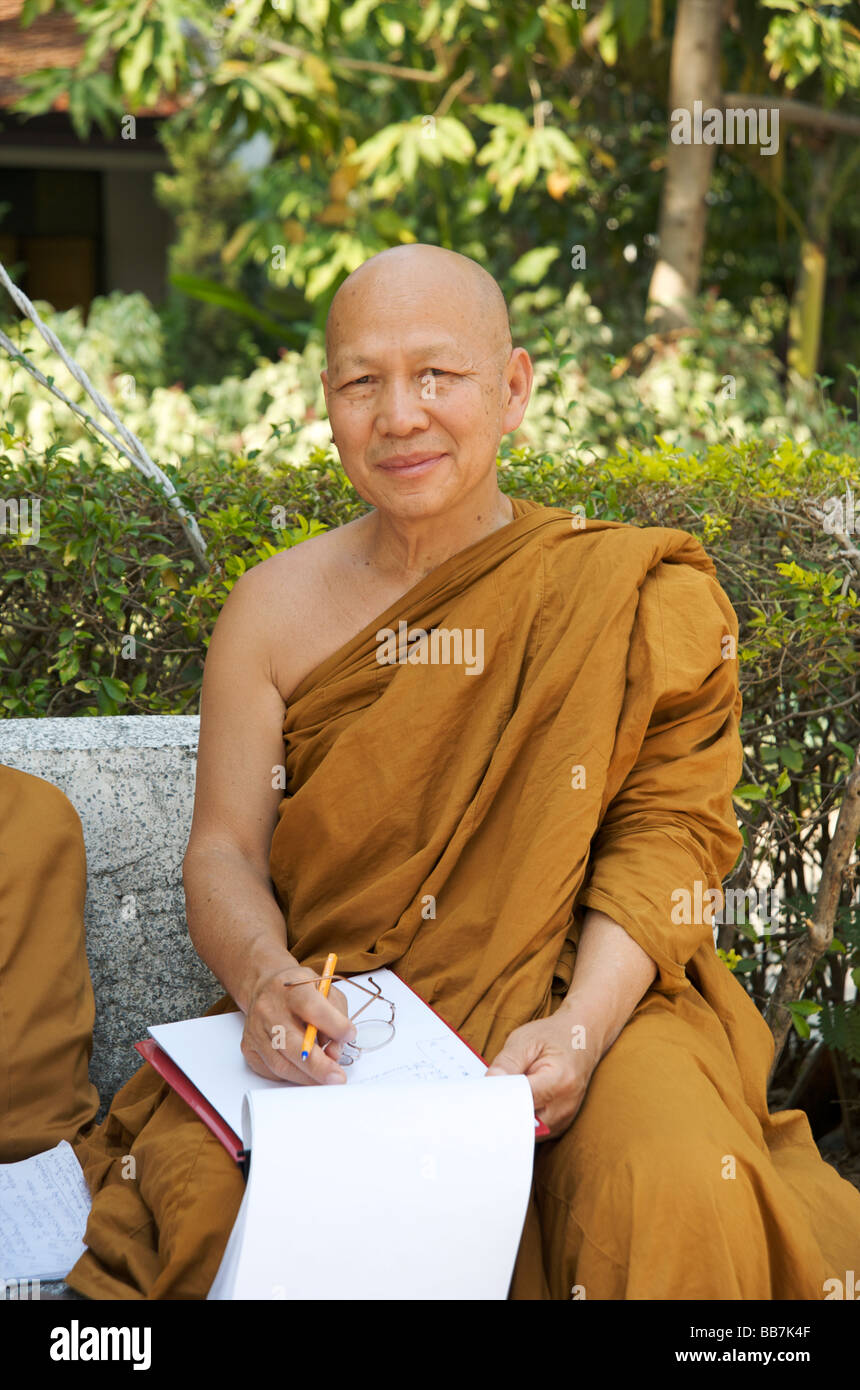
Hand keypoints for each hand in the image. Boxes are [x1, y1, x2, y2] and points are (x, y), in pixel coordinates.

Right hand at [241, 961, 356, 1085]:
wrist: (266, 988)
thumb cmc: (299, 991)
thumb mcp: (325, 989)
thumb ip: (337, 1015)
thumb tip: (335, 1051)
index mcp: (291, 989)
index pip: (311, 1008)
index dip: (333, 1024)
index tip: (349, 1035)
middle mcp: (269, 1009)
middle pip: (292, 1043)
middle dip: (318, 1065)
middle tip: (337, 1078)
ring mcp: (255, 1030)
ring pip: (280, 1063)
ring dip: (307, 1077)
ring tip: (326, 1079)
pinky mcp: (249, 1048)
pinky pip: (271, 1071)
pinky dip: (292, 1076)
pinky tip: (306, 1074)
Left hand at [485, 1010, 601, 1140]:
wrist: (582, 1038)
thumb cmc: (554, 1036)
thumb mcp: (526, 1040)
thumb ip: (507, 1062)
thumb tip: (489, 1083)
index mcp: (559, 1082)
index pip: (520, 1102)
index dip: (497, 1099)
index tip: (481, 1096)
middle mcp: (564, 1106)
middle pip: (521, 1121)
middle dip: (502, 1111)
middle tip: (485, 1096)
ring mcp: (565, 1119)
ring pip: (526, 1131)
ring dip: (512, 1115)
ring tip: (505, 1094)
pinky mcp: (560, 1125)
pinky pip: (534, 1130)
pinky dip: (521, 1118)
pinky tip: (515, 1102)